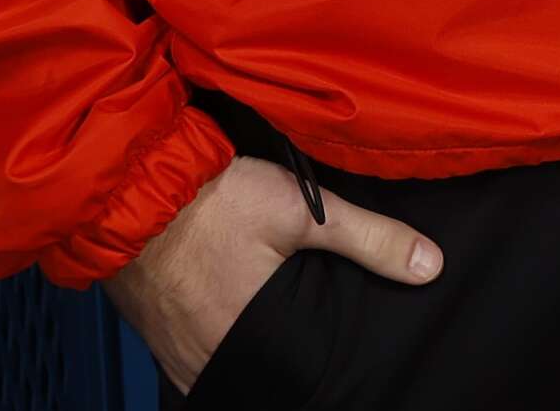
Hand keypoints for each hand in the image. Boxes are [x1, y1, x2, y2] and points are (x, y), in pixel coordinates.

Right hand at [105, 153, 437, 391]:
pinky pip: (192, 352)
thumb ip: (369, 239)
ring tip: (274, 316)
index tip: (332, 344)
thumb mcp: (302, 210)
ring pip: (225, 361)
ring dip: (249, 343)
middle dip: (285, 352)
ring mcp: (172, 351)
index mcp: (244, 338)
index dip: (316, 360)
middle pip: (259, 370)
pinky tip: (232, 310)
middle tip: (306, 324)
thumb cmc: (213, 198)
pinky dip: (217, 335)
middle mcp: (203, 356)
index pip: (294, 377)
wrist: (130, 182)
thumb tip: (429, 266)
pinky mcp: (153, 334)